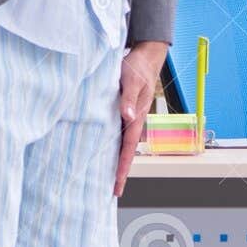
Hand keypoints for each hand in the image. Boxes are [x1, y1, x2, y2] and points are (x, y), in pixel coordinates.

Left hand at [114, 39, 167, 195]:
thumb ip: (129, 99)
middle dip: (119, 171)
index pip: (128, 148)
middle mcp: (133, 121)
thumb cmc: (138, 67)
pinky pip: (116, 133)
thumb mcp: (132, 81)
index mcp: (138, 117)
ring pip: (120, 144)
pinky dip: (110, 145)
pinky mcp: (122, 111)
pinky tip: (102, 150)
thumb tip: (128, 117)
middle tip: (112, 191)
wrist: (145, 55)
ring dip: (114, 160)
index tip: (117, 184)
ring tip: (105, 177)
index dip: (122, 167)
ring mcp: (129, 117)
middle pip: (125, 152)